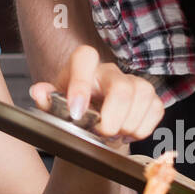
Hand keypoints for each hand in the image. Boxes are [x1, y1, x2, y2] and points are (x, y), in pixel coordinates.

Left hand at [30, 44, 163, 141]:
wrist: (92, 121)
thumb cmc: (72, 108)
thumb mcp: (54, 105)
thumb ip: (46, 99)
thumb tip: (38, 92)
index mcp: (84, 66)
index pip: (84, 58)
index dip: (81, 84)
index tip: (76, 113)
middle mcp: (111, 71)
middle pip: (122, 87)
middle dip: (113, 118)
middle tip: (101, 133)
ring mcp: (134, 82)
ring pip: (143, 97)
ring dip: (128, 125)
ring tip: (113, 135)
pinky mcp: (151, 97)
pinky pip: (156, 109)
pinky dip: (142, 128)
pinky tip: (127, 132)